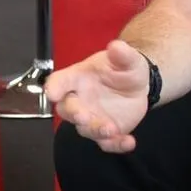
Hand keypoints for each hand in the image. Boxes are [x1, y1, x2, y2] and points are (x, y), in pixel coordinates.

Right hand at [44, 39, 149, 153]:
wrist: (138, 85)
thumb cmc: (122, 69)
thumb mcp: (126, 59)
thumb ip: (121, 54)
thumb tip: (117, 46)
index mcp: (77, 79)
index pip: (59, 81)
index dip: (54, 87)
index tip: (52, 92)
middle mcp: (79, 101)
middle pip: (68, 110)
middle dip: (75, 114)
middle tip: (84, 116)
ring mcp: (91, 119)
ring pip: (86, 129)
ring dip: (97, 130)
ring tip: (110, 129)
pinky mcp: (106, 133)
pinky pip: (107, 143)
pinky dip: (117, 145)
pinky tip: (129, 142)